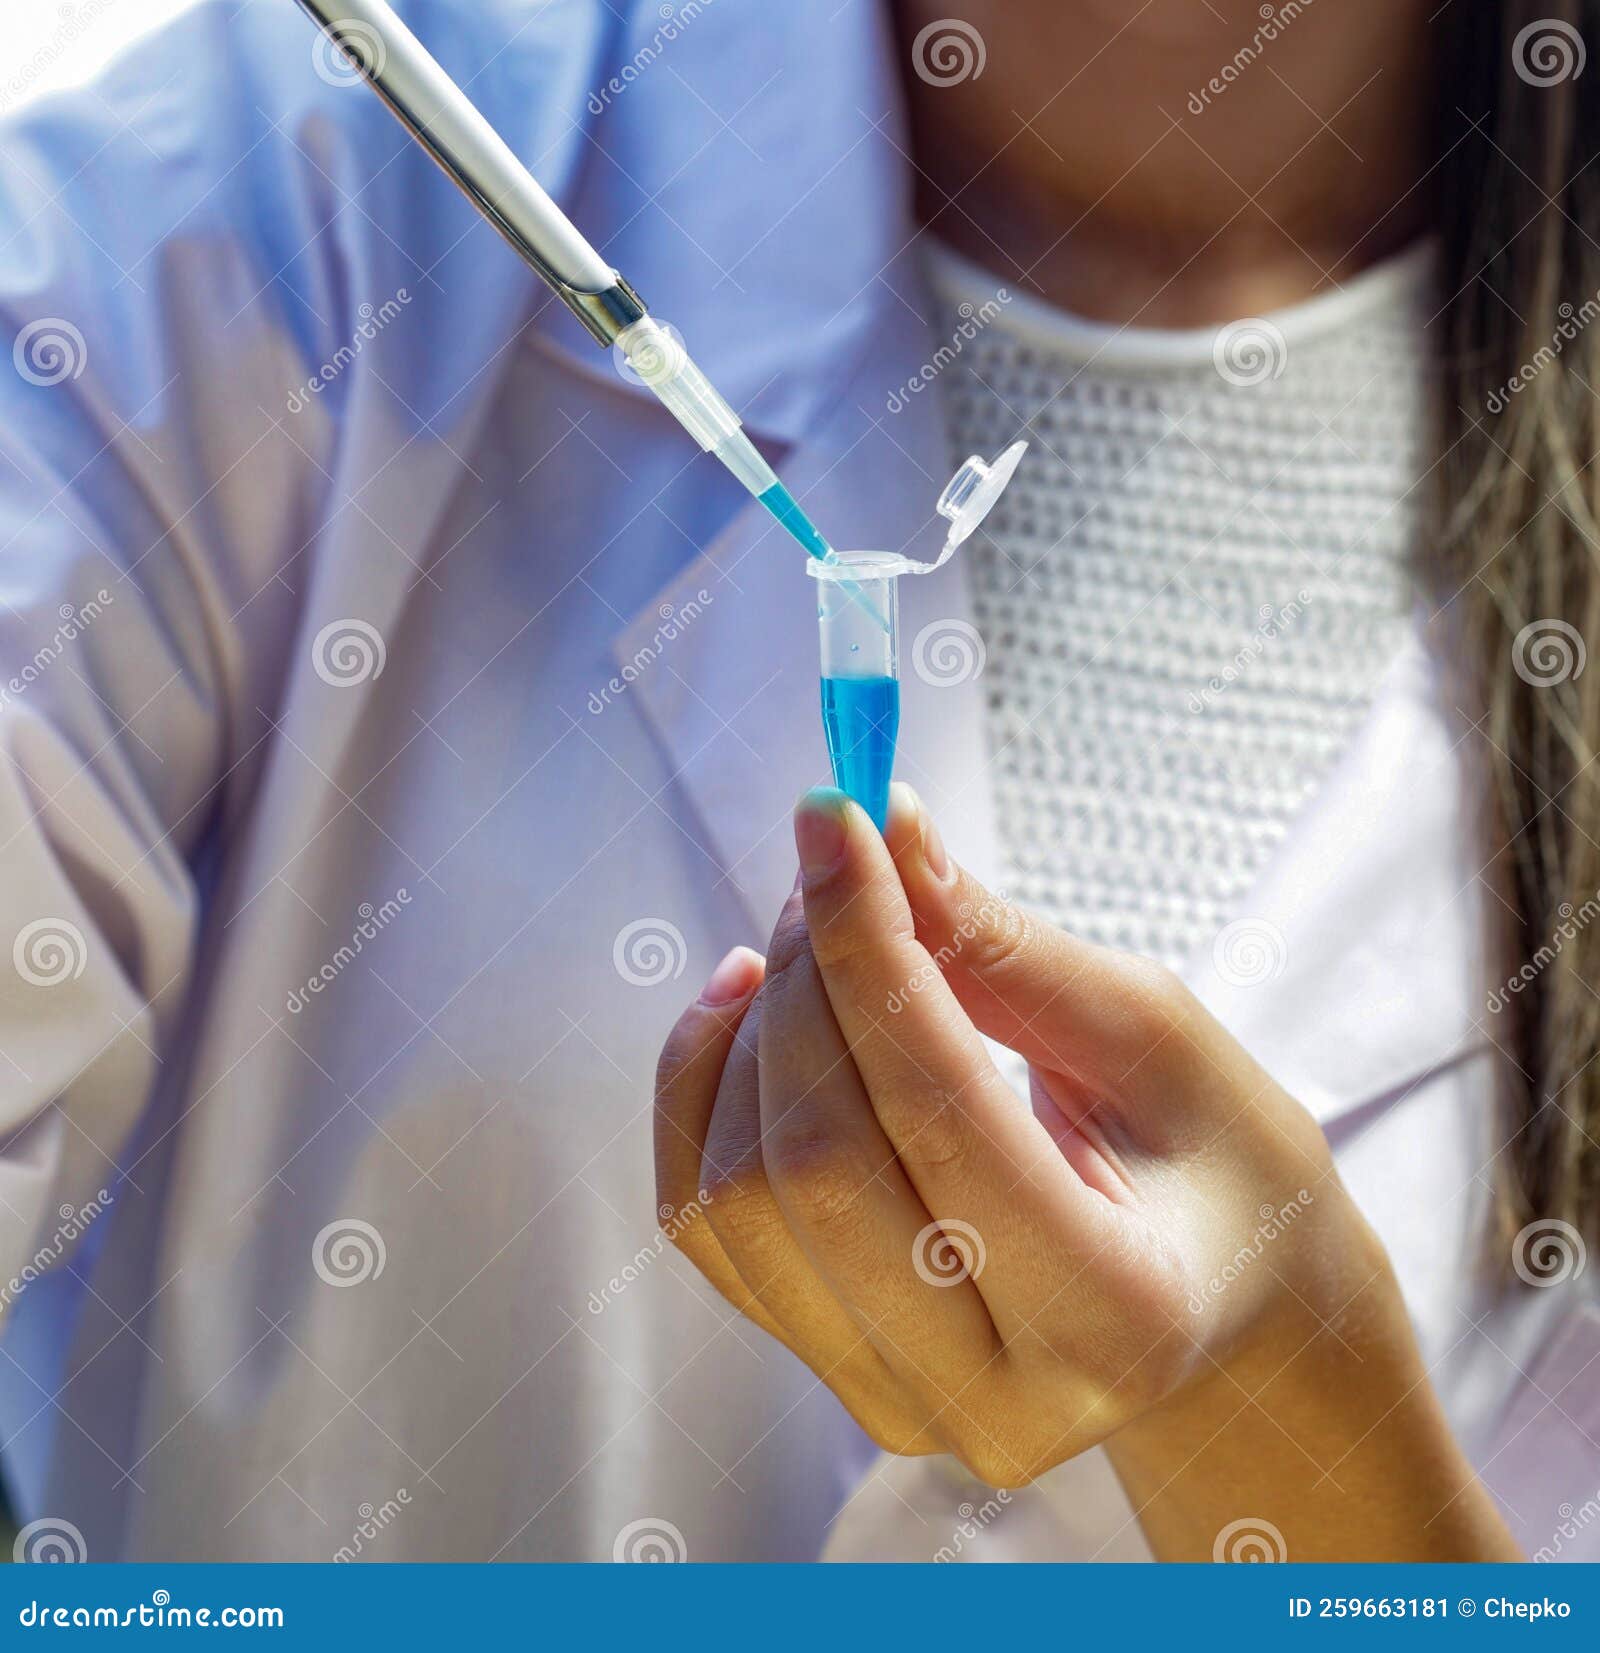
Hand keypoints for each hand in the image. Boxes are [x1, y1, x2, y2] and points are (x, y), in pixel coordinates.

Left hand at [655, 785, 1519, 1558]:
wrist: (1215, 1307)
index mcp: (1118, 1317)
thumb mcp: (1153, 1043)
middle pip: (817, 1162)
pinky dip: (704, 1092)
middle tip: (837, 866)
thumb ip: (1003, 947)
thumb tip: (881, 826)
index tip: (839, 818)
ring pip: (736, 1196)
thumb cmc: (1214, 1168)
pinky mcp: (827, 1369)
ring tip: (809, 939)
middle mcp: (993, 1398)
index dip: (868, 948)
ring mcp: (893, 1403)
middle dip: (807, 981)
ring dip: (750, 1033)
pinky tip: (755, 1010)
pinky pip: (702, 1219)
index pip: (939, 1110)